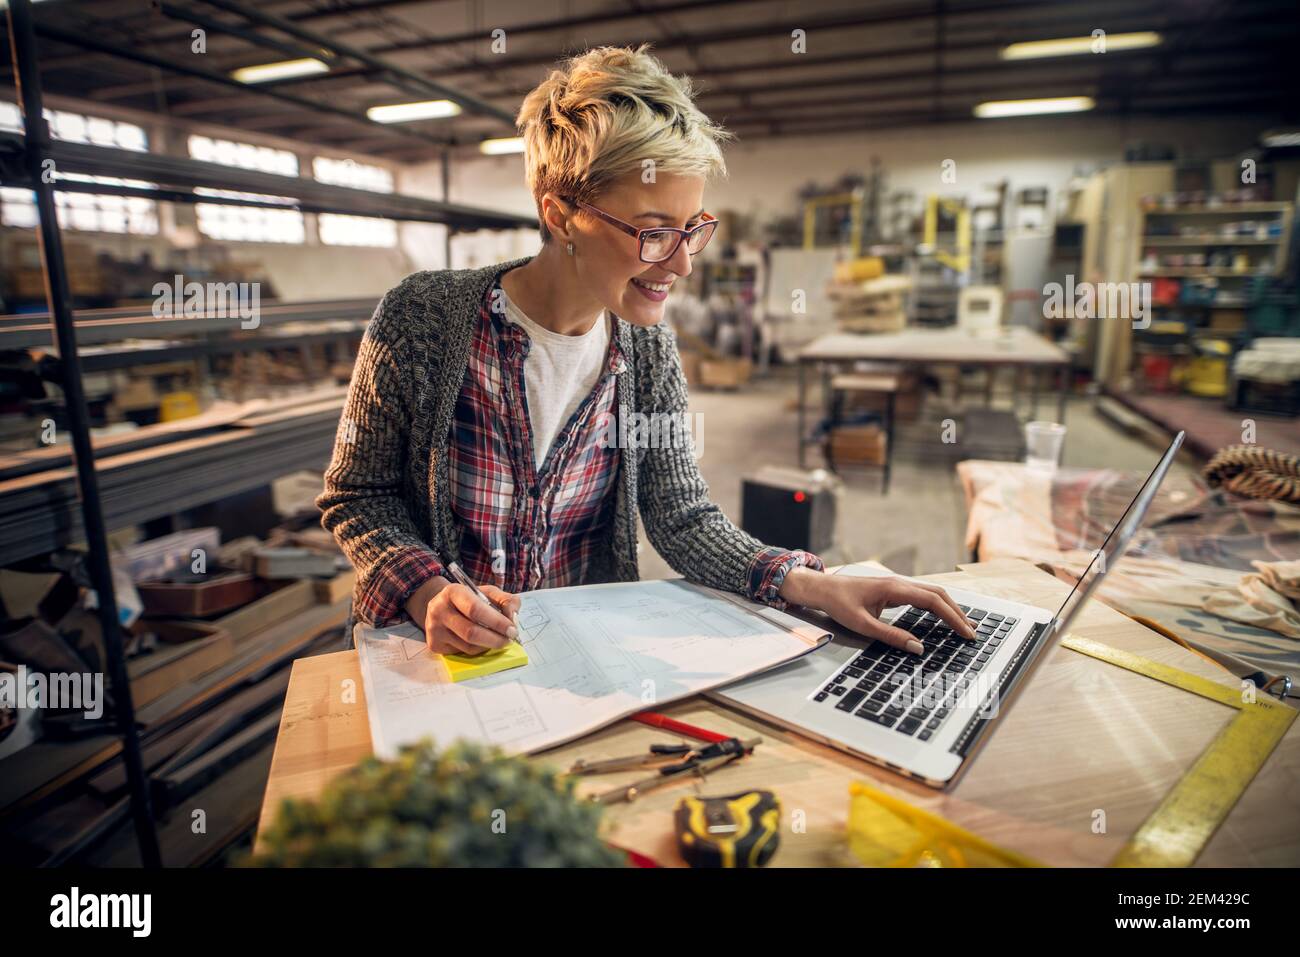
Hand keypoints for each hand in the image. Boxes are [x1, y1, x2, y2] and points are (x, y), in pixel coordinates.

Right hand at [404, 575, 521, 656]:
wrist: (442, 607)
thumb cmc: (469, 599)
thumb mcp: (487, 593)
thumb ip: (506, 601)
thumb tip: (513, 618)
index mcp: (453, 592)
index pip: (475, 610)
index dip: (496, 622)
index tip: (512, 629)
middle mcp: (439, 610)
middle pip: (471, 632)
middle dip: (495, 639)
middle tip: (509, 640)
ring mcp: (434, 629)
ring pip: (468, 646)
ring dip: (488, 646)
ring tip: (498, 640)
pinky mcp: (435, 644)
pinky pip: (462, 652)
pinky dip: (478, 650)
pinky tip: (482, 642)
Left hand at [778, 568, 976, 653]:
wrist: (823, 588)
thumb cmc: (839, 604)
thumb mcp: (862, 624)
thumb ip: (891, 636)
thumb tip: (918, 648)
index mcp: (895, 588)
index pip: (933, 602)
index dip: (953, 617)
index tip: (966, 633)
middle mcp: (900, 583)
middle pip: (938, 595)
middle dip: (958, 613)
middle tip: (972, 633)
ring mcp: (898, 585)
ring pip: (932, 594)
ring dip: (950, 608)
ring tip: (965, 625)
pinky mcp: (894, 590)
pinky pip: (922, 596)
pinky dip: (938, 606)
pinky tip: (944, 616)